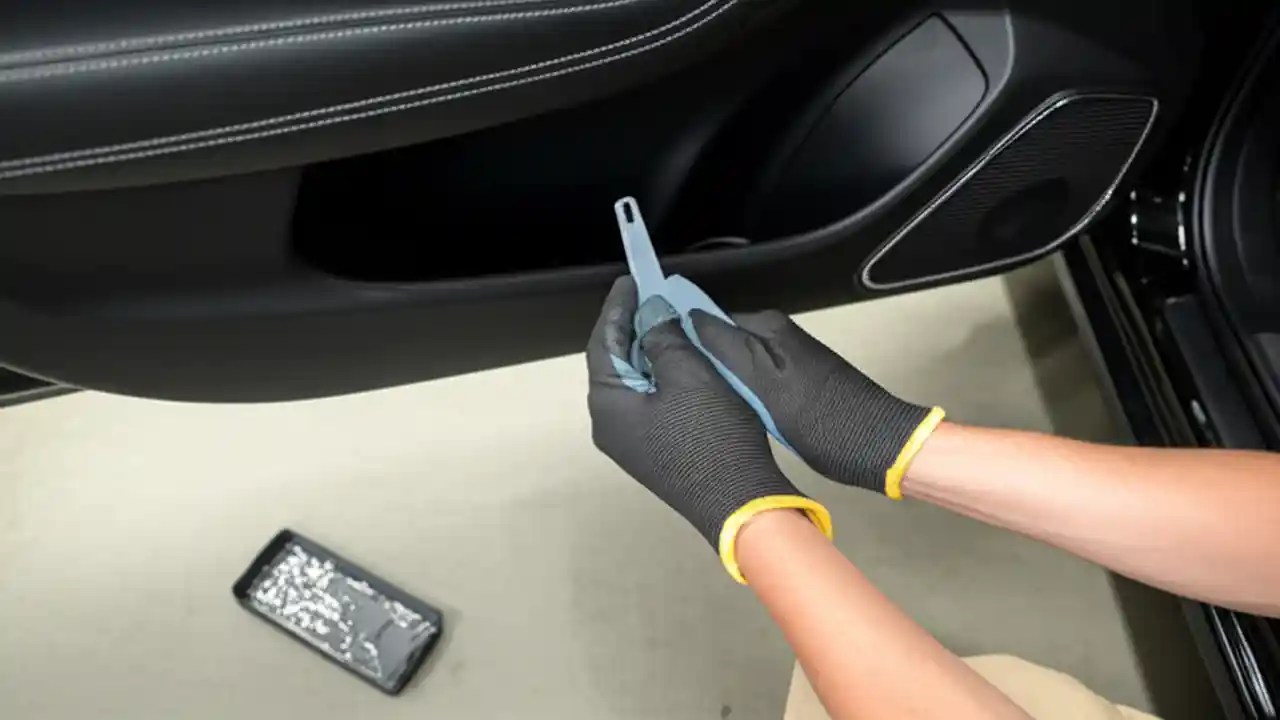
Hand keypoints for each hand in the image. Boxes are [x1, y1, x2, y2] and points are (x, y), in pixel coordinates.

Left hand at [586, 277, 831, 582]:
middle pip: (615, 364)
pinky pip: (649, 403)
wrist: (740, 503)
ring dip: (650, 352)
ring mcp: (631, 444)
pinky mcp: (655, 453)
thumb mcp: (690, 374)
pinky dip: (661, 377)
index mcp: (608, 404)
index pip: (604, 343)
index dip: (619, 308)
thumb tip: (650, 313)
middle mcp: (609, 426)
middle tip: (652, 296)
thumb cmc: (712, 435)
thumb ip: (664, 337)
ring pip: (633, 384)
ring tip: (669, 321)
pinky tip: (681, 362)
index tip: (632, 280)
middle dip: (632, 328)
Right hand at [691, 310, 944, 497]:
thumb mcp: (766, 384)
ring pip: (737, 367)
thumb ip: (728, 350)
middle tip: (679, 395)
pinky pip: (754, 384)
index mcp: (768, 328)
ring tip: (702, 408)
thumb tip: (690, 318)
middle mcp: (777, 336)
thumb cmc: (820, 419)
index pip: (709, 322)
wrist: (876, 446)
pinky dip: (742, 398)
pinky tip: (732, 417)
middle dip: (702, 366)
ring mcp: (788, 360)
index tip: (662, 368)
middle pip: (722, 345)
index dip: (685, 342)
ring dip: (722, 385)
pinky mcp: (795, 384)